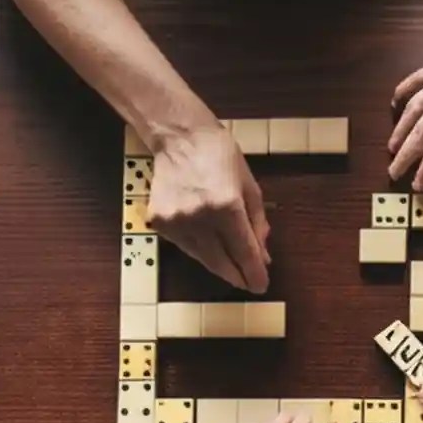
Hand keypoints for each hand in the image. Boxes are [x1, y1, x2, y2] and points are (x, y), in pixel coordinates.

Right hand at [147, 122, 270, 293]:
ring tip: (233, 268)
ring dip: (220, 265)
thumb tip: (262, 255)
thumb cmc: (220, 155)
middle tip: (249, 284)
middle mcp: (200, 217)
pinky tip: (210, 244)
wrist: (179, 137)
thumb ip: (257, 222)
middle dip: (238, 276)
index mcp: (227, 206)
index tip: (261, 285)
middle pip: (222, 262)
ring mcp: (177, 221)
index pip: (244, 252)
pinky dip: (200, 249)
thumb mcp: (249, 185)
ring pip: (203, 258)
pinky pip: (186, 246)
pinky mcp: (160, 222)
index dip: (254, 273)